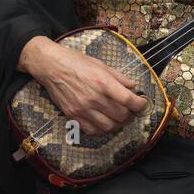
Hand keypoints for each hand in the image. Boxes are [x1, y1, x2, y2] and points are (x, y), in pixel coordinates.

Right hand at [18, 36, 149, 136]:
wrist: (51, 67)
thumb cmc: (76, 62)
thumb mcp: (101, 64)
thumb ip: (119, 78)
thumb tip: (133, 87)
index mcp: (103, 82)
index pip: (129, 100)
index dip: (140, 105)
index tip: (142, 104)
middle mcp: (94, 98)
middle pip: (121, 116)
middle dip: (130, 114)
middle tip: (130, 110)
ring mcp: (83, 109)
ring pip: (109, 127)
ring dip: (118, 124)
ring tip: (118, 118)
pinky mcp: (73, 116)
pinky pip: (92, 131)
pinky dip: (102, 130)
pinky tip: (103, 122)